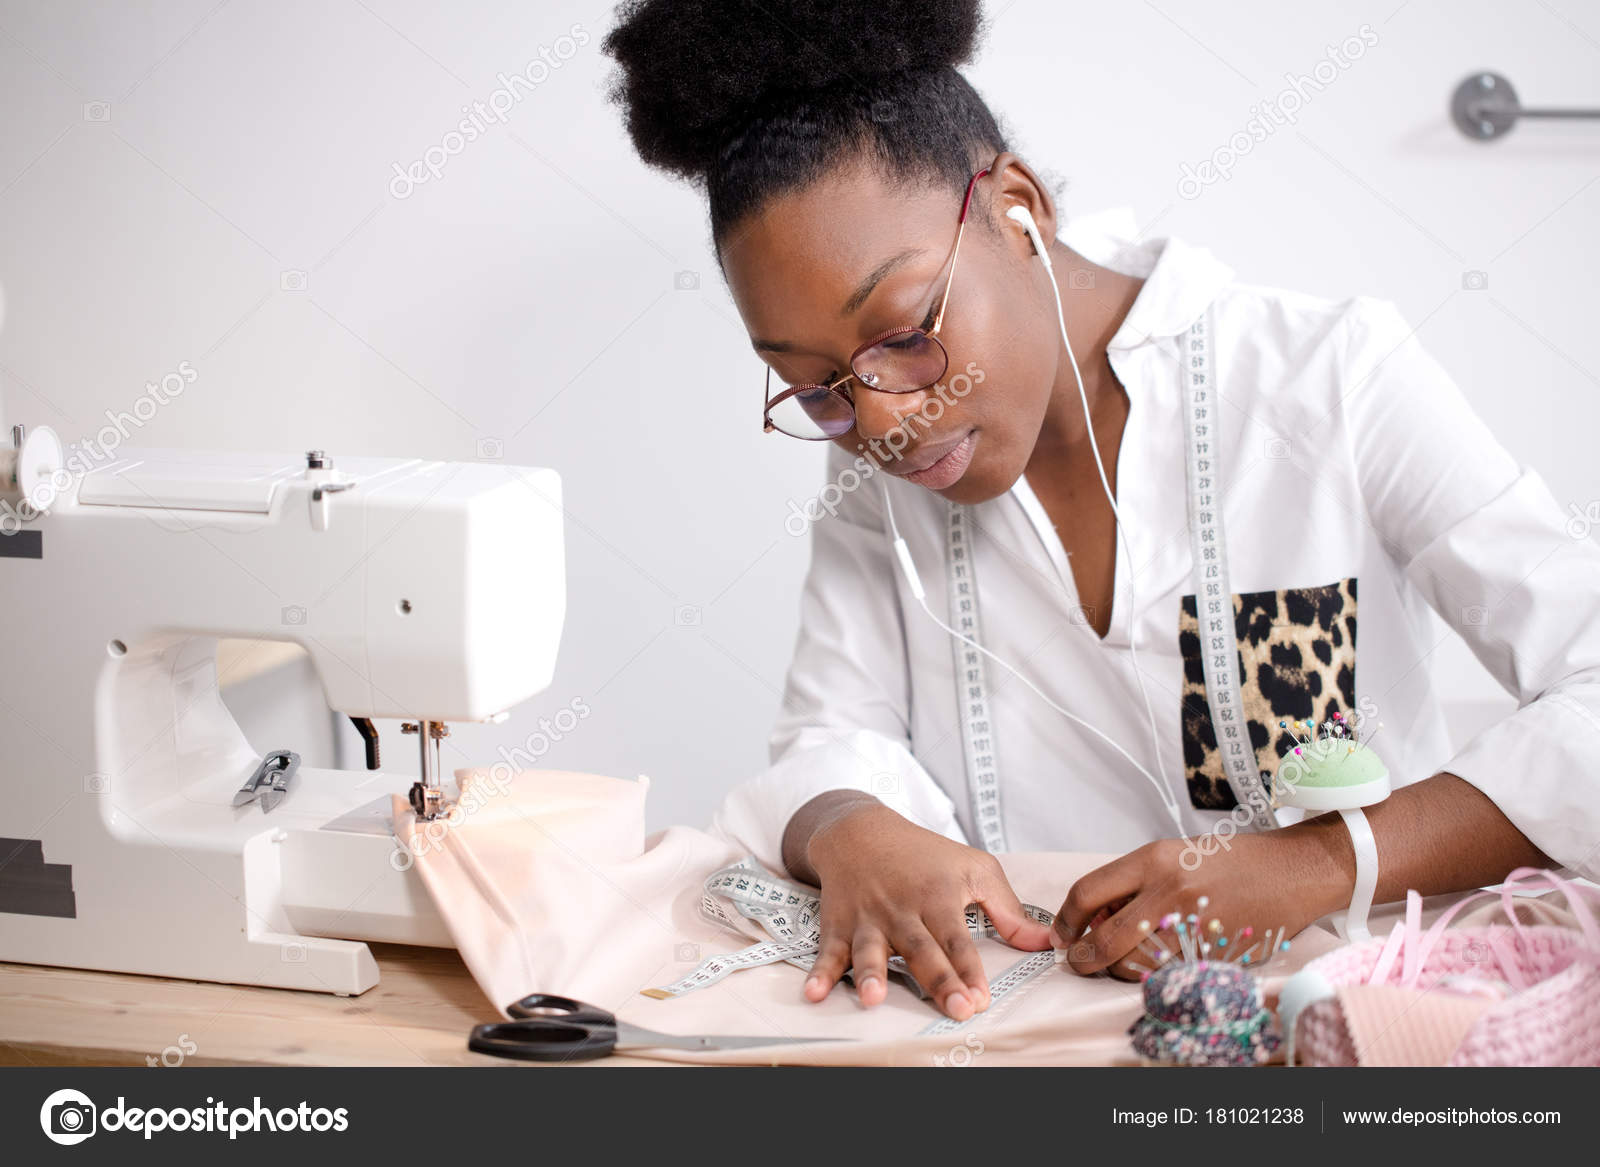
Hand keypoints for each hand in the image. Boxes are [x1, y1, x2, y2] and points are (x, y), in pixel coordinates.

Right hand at [799, 800, 1052, 1019]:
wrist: (860, 830)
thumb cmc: (924, 855)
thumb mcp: (973, 868)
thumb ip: (1008, 909)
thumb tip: (1045, 942)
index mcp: (937, 897)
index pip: (957, 939)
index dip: (969, 969)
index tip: (982, 998)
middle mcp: (902, 910)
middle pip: (921, 950)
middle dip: (938, 980)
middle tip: (957, 1008)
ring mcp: (868, 919)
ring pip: (870, 950)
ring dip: (870, 974)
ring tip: (873, 998)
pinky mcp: (838, 925)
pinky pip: (827, 951)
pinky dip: (819, 973)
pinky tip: (814, 994)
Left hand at [1050, 830, 1351, 979]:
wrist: (1289, 872)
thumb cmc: (1227, 863)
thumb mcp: (1170, 855)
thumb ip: (1131, 883)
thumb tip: (1091, 918)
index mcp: (1152, 859)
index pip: (1087, 892)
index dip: (1066, 919)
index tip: (1062, 934)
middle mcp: (1169, 891)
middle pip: (1106, 940)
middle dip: (1083, 958)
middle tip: (1078, 962)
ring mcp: (1193, 926)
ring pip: (1135, 966)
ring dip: (1119, 971)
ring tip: (1122, 962)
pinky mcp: (1214, 953)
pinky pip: (1169, 975)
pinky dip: (1154, 976)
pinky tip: (1158, 963)